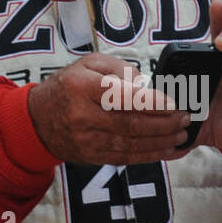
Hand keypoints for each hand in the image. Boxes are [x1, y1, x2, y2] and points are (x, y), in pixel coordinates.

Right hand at [28, 52, 189, 164]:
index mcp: (82, 87)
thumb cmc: (67, 87)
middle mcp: (83, 115)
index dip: (151, 101)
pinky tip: (166, 150)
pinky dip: (149, 155)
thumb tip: (146, 85)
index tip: (173, 102)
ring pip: (131, 144)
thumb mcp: (88, 64)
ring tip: (181, 134)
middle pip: (131, 123)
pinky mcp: (92, 156)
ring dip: (161, 141)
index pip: (121, 96)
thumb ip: (119, 69)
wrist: (37, 119)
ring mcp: (87, 139)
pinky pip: (126, 158)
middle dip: (163, 123)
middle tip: (184, 118)